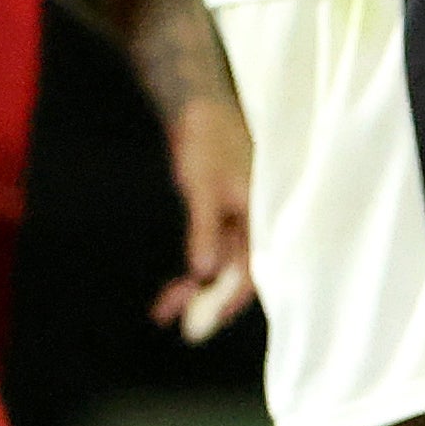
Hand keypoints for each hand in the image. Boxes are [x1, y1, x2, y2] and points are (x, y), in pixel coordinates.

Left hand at [148, 97, 254, 339]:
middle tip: (176, 322)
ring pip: (220, 263)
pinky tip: (177, 284)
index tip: (203, 322)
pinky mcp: (224, 212)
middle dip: (205, 298)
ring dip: (195, 285)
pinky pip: (213, 248)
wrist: (198, 103)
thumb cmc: (206, 139)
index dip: (228, 299)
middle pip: (234, 272)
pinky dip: (195, 264)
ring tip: (162, 309)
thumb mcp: (201, 187)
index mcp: (261, 214)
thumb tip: (204, 273)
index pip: (251, 269)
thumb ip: (204, 230)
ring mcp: (240, 217)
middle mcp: (255, 220)